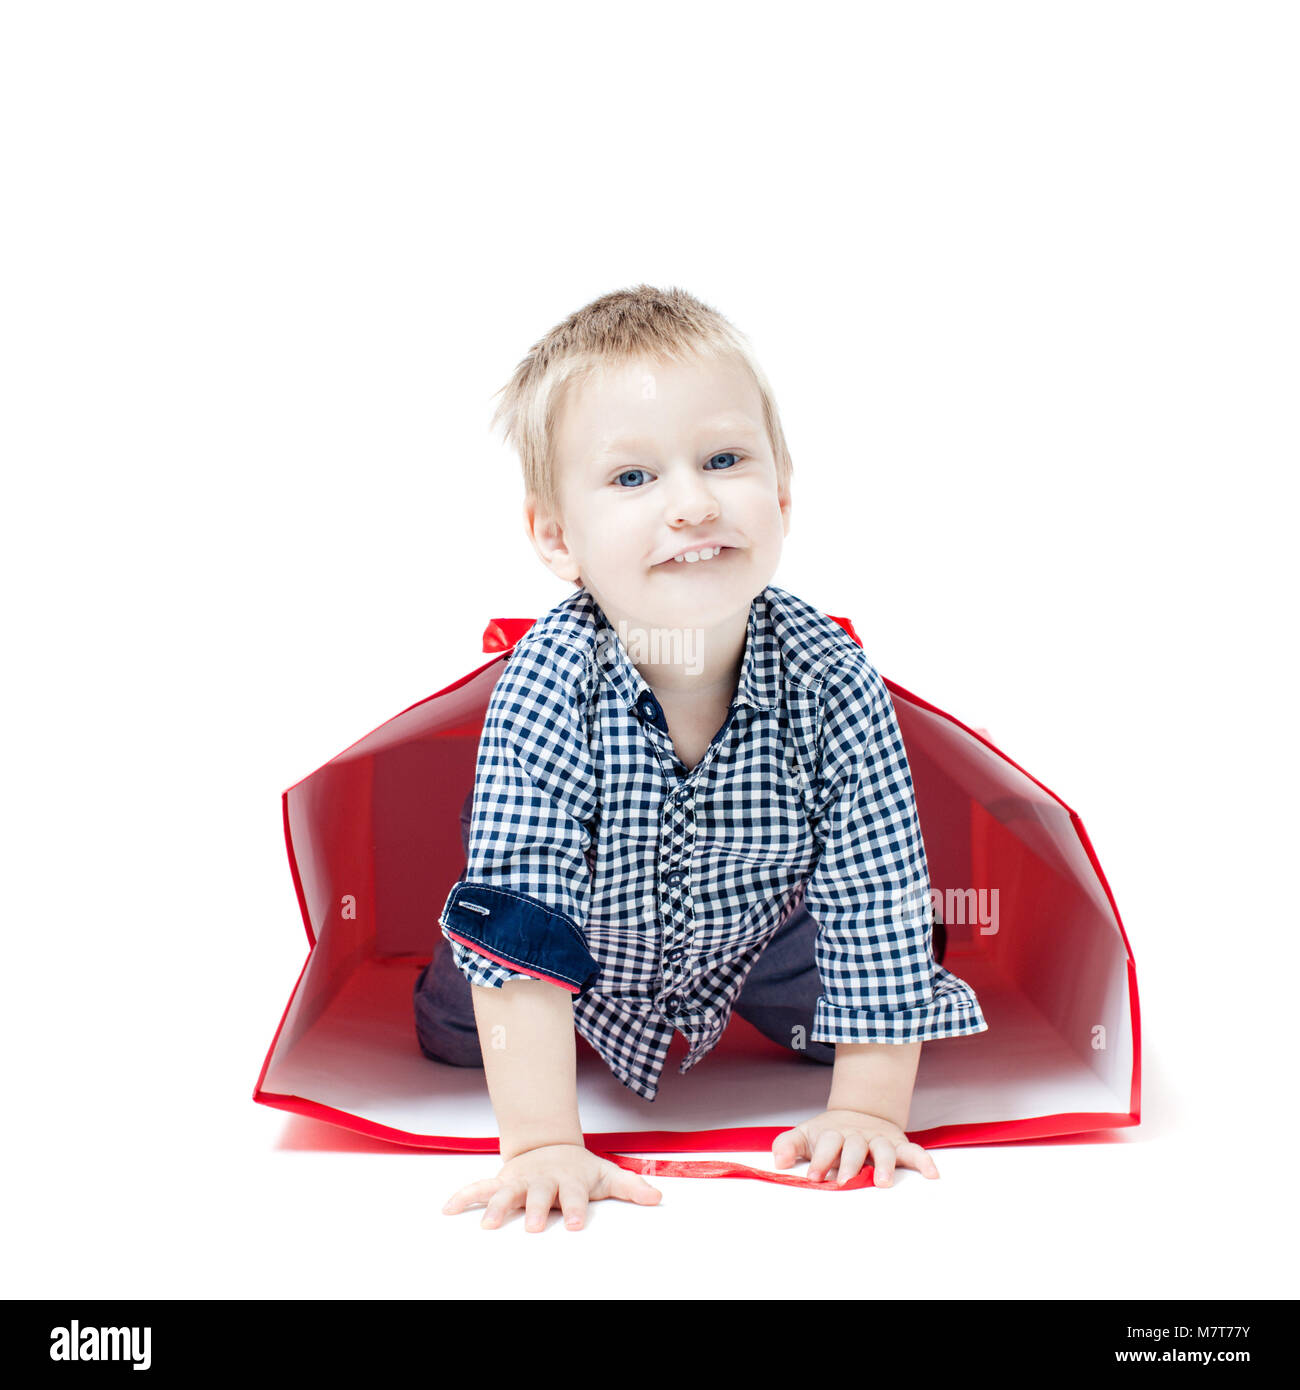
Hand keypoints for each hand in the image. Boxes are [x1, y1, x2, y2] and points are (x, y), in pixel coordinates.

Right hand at [442, 1143, 662, 1231]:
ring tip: (487, 1225)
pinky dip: (463, 1196)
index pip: (575, 1195)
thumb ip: (630, 1186)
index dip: (577, 1208)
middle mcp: (543, 1180)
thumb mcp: (606, 1175)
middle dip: (536, 1209)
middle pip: (539, 1195)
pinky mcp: (502, 1181)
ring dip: (497, 1207)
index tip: (577, 1223)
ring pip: (507, 1192)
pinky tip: (447, 1209)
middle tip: (532, 1225)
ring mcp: (520, 1180)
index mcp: (570, 1180)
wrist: (549, 1143)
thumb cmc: (578, 1168)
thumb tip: (657, 1196)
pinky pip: (479, 1188)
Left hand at [772, 1109, 939, 1186]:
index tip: (815, 1177)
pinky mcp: (898, 1144)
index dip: (821, 1159)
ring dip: (884, 1165)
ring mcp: (879, 1140)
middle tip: (845, 1181)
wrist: (859, 1115)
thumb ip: (788, 1145)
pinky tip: (932, 1174)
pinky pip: (913, 1152)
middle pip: (855, 1146)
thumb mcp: (806, 1135)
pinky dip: (924, 1161)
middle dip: (850, 1163)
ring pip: (884, 1149)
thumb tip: (778, 1160)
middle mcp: (858, 1136)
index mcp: (834, 1133)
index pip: (828, 1143)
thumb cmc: (829, 1135)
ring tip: (883, 1183)